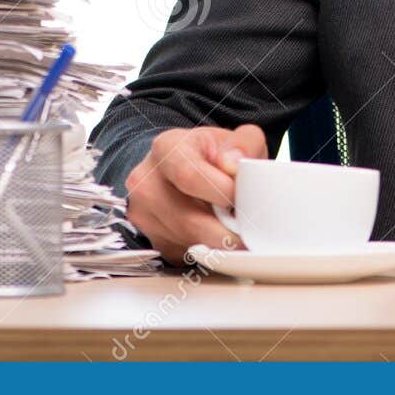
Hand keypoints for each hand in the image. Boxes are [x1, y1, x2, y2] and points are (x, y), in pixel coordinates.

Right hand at [124, 124, 266, 263]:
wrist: (183, 168)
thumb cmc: (212, 155)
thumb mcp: (234, 138)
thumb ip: (244, 143)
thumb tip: (233, 164)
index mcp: (166, 148)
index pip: (189, 176)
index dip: (222, 192)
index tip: (240, 197)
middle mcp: (146, 182)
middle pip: (189, 220)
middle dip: (226, 229)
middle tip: (250, 228)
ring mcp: (144, 215)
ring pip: (190, 242)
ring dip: (219, 242)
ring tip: (234, 226)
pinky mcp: (153, 241)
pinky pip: (187, 255)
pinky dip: (208, 250)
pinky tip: (216, 233)